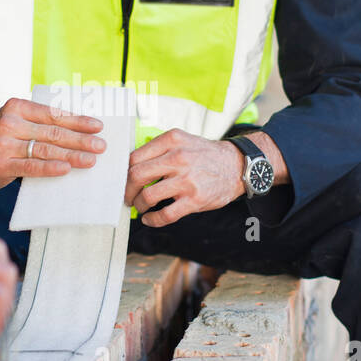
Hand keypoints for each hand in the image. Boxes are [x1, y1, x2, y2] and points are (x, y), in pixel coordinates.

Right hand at [0, 97, 106, 190]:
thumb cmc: (1, 138)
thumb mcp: (16, 121)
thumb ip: (39, 122)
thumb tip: (79, 129)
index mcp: (17, 107)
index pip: (53, 114)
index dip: (77, 120)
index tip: (97, 126)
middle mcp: (10, 123)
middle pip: (52, 132)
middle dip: (80, 139)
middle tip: (100, 146)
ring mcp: (4, 144)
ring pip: (45, 149)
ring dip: (71, 155)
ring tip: (90, 159)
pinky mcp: (1, 164)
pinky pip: (31, 166)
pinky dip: (50, 168)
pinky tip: (66, 169)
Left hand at [124, 129, 244, 226]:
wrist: (236, 166)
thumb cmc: (205, 155)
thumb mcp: (182, 141)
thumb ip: (159, 149)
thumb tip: (131, 166)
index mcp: (172, 141)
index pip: (135, 157)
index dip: (124, 172)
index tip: (124, 180)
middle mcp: (178, 158)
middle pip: (136, 176)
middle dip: (127, 190)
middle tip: (127, 196)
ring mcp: (187, 180)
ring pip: (148, 196)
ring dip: (139, 205)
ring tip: (140, 206)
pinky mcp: (195, 199)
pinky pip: (166, 214)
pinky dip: (152, 220)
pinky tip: (149, 219)